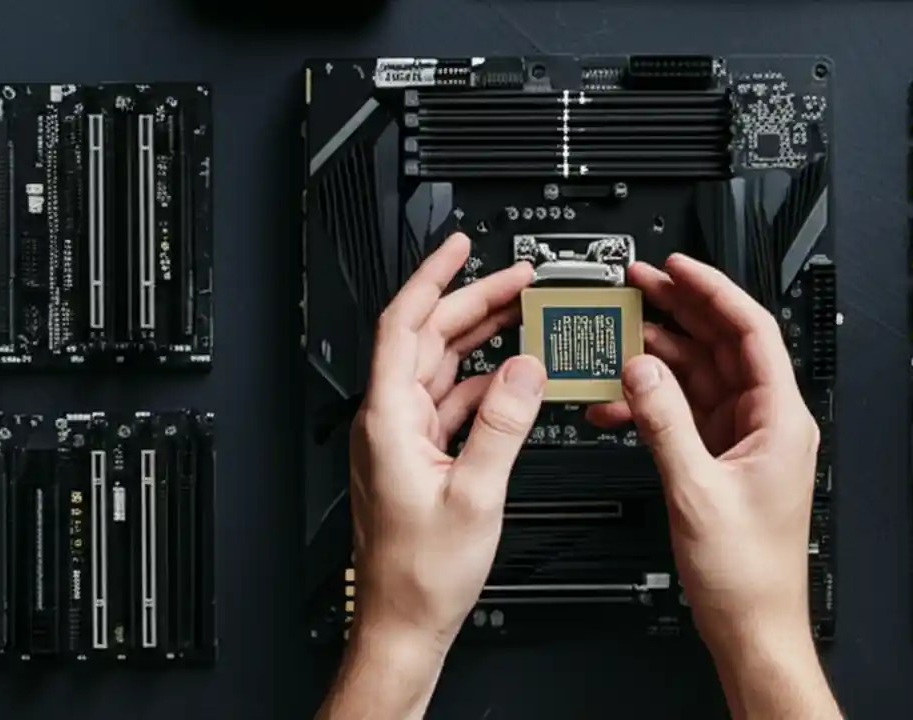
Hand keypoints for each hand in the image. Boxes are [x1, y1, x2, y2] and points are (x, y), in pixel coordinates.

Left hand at [321, 233, 545, 719]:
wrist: (404, 621)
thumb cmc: (419, 573)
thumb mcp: (475, 493)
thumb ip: (502, 425)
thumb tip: (525, 370)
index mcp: (388, 418)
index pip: (402, 324)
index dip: (431, 277)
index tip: (458, 248)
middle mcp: (389, 420)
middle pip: (427, 338)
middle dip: (471, 302)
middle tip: (516, 279)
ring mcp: (403, 437)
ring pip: (440, 367)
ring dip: (478, 338)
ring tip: (519, 314)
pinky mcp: (420, 455)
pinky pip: (450, 402)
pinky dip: (482, 383)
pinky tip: (511, 377)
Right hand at [589, 254, 836, 717]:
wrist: (751, 624)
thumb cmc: (747, 572)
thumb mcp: (696, 489)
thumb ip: (664, 422)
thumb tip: (640, 369)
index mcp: (780, 419)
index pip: (751, 331)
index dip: (714, 291)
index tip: (678, 267)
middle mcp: (765, 422)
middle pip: (721, 344)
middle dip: (678, 311)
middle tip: (635, 286)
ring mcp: (741, 439)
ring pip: (697, 375)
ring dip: (656, 355)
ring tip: (616, 334)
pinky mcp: (718, 457)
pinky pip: (682, 411)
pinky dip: (649, 402)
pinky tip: (616, 402)